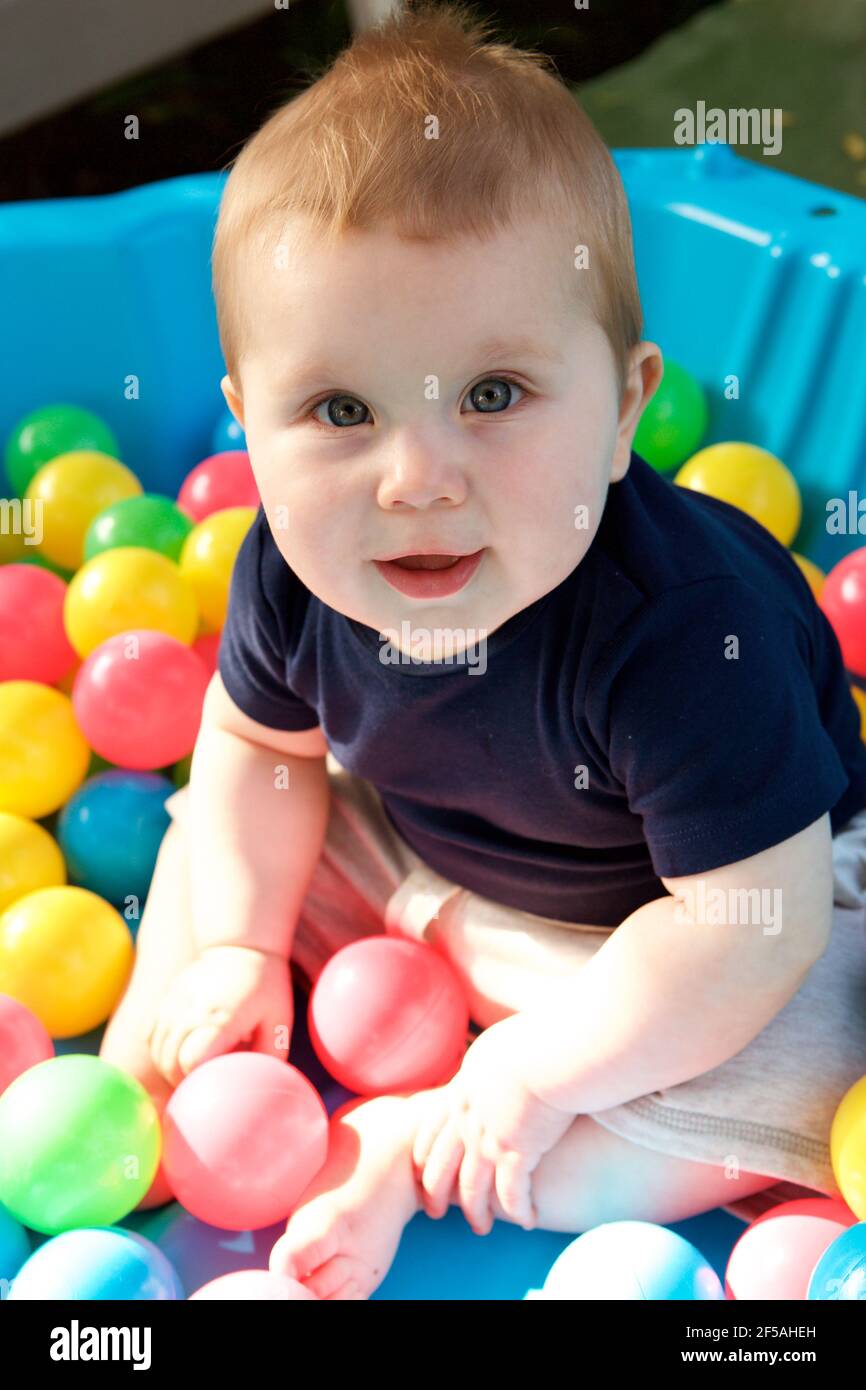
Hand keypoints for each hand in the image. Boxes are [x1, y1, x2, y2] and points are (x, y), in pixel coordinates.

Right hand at [146, 945, 293, 1087]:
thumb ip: (270, 1056)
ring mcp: (174, 1004)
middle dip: (181, 1080)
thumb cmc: (265, 985)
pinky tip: (176, 1053)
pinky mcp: (166, 999)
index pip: (191, 1061)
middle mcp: (191, 1012)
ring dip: (169, 1068)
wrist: (242, 945)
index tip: (213, 1081)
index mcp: (221, 1020)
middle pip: (169, 1061)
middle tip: (202, 1084)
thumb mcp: (279, 1021)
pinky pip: (150, 1035)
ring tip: (190, 1071)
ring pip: (157, 1050)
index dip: (198, 1079)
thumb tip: (261, 1085)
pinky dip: (158, 1051)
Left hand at [411, 1012, 575, 1234]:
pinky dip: (518, 1211)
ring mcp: (489, 1140)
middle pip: (441, 1167)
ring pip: (473, 1189)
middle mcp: (467, 1121)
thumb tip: (493, 1062)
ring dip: (477, 1213)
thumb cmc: (533, 1041)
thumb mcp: (495, 1046)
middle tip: (434, 1212)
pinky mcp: (517, 1154)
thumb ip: (487, 1064)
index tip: (420, 1171)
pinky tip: (528, 1220)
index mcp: (460, 1092)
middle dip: (435, 1194)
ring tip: (482, 1228)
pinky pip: (512, 1194)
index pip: (430, 1131)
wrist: (550, 1053)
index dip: (423, 1155)